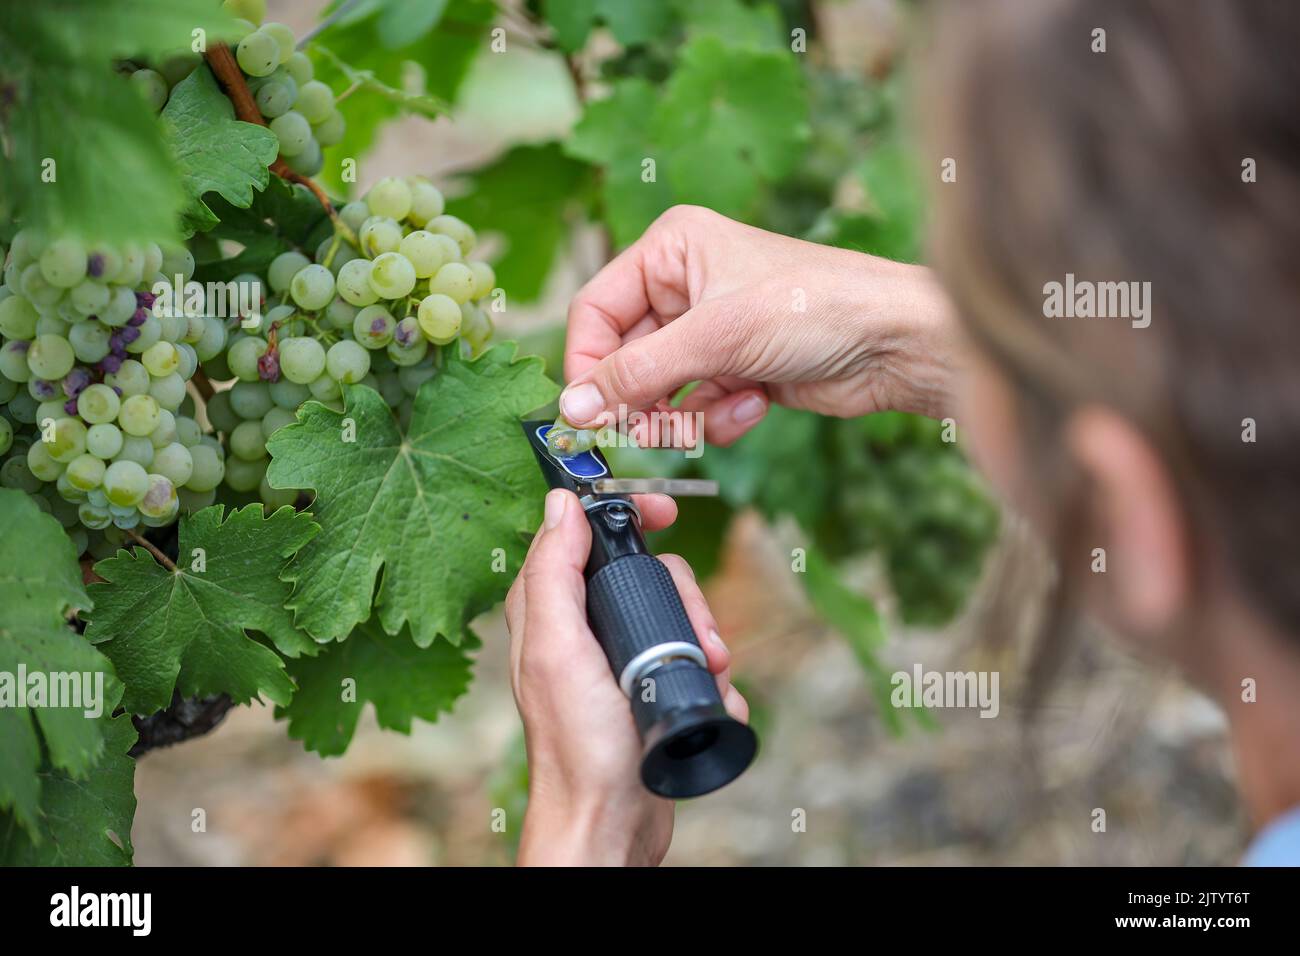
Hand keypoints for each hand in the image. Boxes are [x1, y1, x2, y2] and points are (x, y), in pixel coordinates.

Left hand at [506, 488, 746, 865]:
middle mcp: (582, 630)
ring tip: (712, 673)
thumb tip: (560, 503)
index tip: (666, 510)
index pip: (584, 534)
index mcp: (550, 610)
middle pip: (648, 575)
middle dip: (686, 599)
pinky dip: (710, 676)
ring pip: (678, 616)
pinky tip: (713, 699)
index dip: (625, 513)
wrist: (611, 822)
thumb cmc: (577, 745)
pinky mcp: (650, 690)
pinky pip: (694, 660)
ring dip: (706, 640)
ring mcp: (619, 661)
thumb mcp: (558, 648)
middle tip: (703, 636)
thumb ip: (554, 572)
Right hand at [561, 205, 959, 446]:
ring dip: (685, 413)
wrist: (894, 343)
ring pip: (659, 390)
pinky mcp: (735, 368)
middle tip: (654, 428)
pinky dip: (719, 416)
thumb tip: (571, 408)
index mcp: (670, 249)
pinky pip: (696, 406)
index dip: (589, 364)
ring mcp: (710, 330)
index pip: (596, 311)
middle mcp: (684, 285)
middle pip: (624, 356)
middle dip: (645, 397)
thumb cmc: (814, 308)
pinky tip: (756, 403)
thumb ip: (635, 374)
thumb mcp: (714, 337)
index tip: (587, 414)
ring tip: (722, 408)